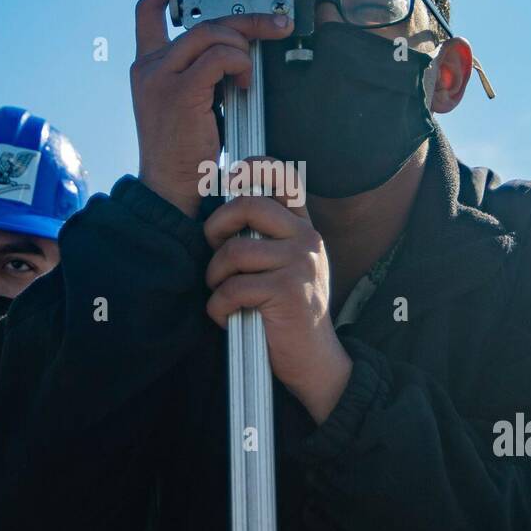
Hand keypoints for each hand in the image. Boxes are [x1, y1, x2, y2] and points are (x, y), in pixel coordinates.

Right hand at [132, 0, 294, 217]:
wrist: (170, 193)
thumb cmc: (186, 156)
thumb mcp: (188, 106)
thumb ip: (201, 75)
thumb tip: (238, 51)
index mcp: (146, 68)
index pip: (148, 11)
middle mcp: (148, 67)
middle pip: (200, 20)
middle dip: (245, 17)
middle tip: (275, 22)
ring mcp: (161, 77)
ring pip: (213, 34)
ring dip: (246, 47)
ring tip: (251, 73)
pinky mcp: (180, 91)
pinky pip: (222, 57)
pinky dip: (241, 66)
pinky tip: (243, 86)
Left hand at [204, 173, 352, 423]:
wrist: (316, 362)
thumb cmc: (289, 314)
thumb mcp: (288, 267)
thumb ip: (267, 238)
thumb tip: (222, 213)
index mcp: (303, 228)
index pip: (284, 177)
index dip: (253, 168)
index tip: (230, 178)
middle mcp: (306, 239)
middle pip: (247, 206)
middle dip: (215, 227)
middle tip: (213, 251)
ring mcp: (300, 263)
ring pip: (233, 252)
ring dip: (214, 278)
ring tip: (222, 294)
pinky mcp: (288, 291)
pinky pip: (232, 288)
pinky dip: (218, 308)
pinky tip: (227, 317)